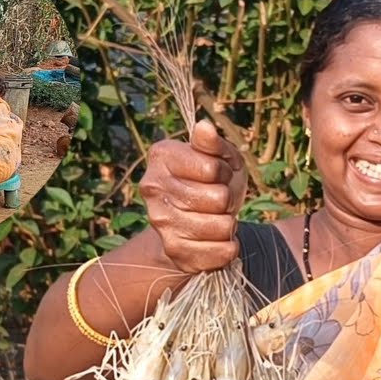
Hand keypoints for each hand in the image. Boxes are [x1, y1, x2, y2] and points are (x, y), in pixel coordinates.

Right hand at [140, 119, 246, 272]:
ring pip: (223, 226)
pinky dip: (228, 247)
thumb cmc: (211, 183)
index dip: (225, 172)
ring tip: (215, 218)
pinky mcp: (174, 251)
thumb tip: (204, 127)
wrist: (194, 222)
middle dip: (227, 199)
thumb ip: (213, 143)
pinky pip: (222, 252)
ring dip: (228, 224)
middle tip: (217, 200)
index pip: (213, 169)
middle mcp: (152, 188)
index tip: (217, 175)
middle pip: (219, 199)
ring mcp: (160, 222)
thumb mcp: (220, 157)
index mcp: (161, 156)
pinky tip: (214, 239)